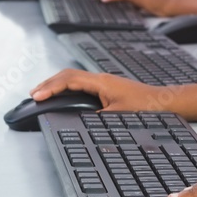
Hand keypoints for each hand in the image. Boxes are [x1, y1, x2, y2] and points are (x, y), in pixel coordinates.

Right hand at [30, 68, 172, 111]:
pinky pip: (80, 84)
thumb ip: (96, 118)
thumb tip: (77, 120)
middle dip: (49, 83)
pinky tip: (63, 96)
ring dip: (57, 85)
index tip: (37, 96)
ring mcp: (103, 82)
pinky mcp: (106, 88)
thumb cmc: (145, 107)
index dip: (51, 87)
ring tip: (42, 94)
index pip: (69, 80)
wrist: (163, 102)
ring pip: (73, 78)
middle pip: (68, 75)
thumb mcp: (118, 116)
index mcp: (101, 82)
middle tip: (33, 95)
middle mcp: (100, 79)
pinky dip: (67, 88)